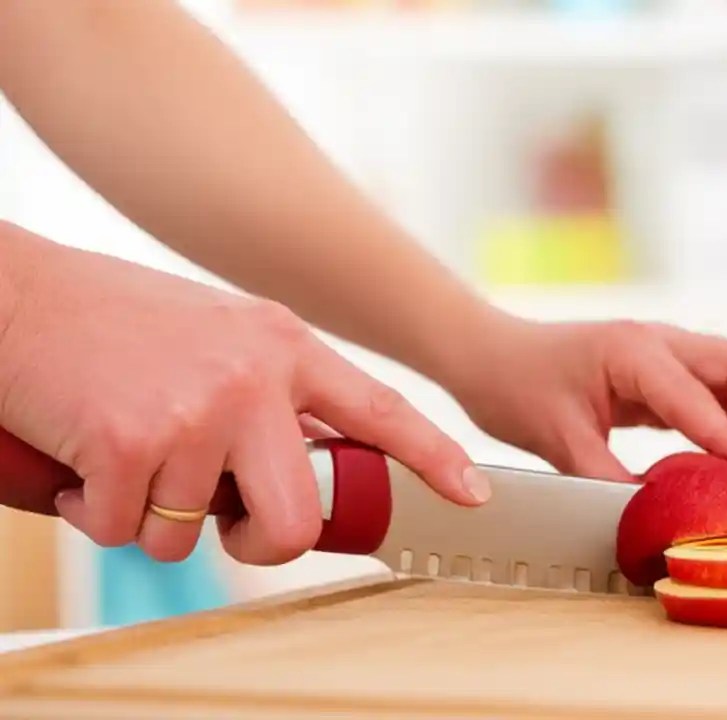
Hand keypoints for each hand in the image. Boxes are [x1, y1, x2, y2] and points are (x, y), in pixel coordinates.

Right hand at [0, 223, 485, 565]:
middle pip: (293, 523)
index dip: (433, 457)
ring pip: (191, 537)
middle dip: (255, 543)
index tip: (473, 493)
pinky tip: (85, 455)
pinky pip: (125, 531)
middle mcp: (253, 380)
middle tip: (222, 518)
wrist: (18, 295)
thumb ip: (274, 394)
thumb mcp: (222, 339)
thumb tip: (306, 467)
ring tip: (124, 450)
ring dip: (151, 514)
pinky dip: (95, 511)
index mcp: (284, 348)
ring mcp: (195, 412)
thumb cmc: (117, 323)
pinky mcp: (128, 443)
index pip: (380, 409)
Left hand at [443, 315, 726, 482]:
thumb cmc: (514, 386)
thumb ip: (609, 478)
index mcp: (633, 350)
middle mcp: (662, 342)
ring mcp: (670, 353)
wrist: (490, 355)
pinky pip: (723, 392)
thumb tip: (656, 519)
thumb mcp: (557, 441)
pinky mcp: (669, 373)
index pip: (701, 395)